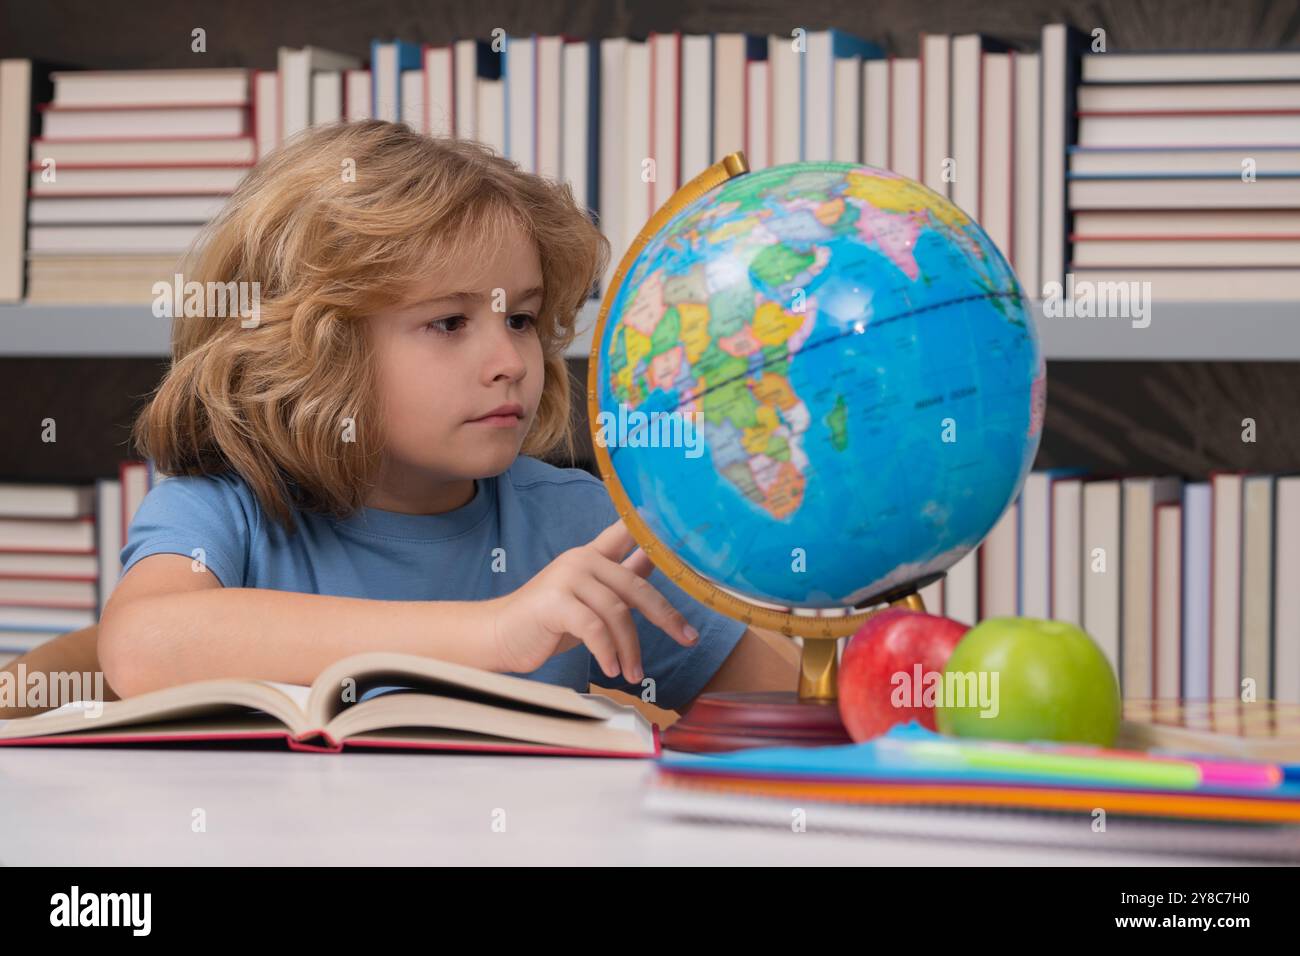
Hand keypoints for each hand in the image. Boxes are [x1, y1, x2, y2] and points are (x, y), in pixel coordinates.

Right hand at [486, 518, 699, 680]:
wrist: (499, 636)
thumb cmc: (548, 620)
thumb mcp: (590, 599)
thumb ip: (620, 582)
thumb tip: (654, 561)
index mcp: (593, 555)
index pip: (628, 531)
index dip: (657, 528)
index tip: (689, 528)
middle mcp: (582, 559)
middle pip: (636, 585)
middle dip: (666, 615)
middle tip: (687, 638)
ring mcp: (567, 577)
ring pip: (617, 612)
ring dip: (630, 648)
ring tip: (633, 673)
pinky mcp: (554, 602)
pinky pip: (594, 628)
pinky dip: (607, 651)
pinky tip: (611, 669)